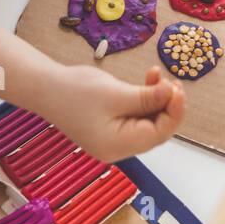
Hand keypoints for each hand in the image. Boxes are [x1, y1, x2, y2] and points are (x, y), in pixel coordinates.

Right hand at [36, 64, 184, 163]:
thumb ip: (147, 98)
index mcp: (118, 145)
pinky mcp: (111, 127)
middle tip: (173, 81)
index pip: (159, 134)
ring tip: (158, 75)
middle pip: (156, 129)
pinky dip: (144, 99)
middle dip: (167, 105)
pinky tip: (149, 79)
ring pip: (148, 121)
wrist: (45, 87)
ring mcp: (114, 139)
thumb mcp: (116, 93)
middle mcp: (118, 148)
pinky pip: (136, 116)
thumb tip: (173, 94)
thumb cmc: (75, 91)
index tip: (179, 89)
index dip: (174, 112)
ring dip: (157, 99)